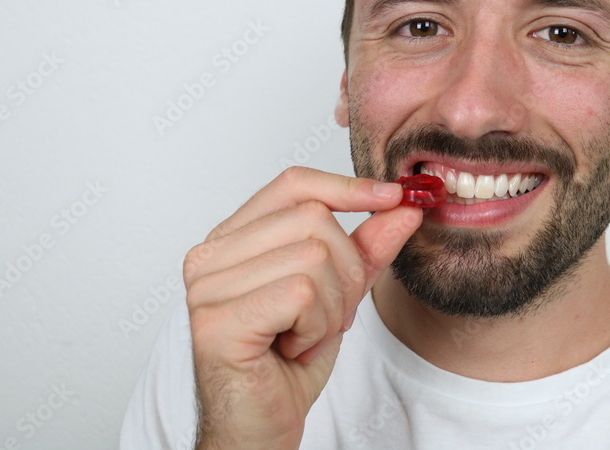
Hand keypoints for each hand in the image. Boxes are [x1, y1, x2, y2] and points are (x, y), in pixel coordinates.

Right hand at [182, 166, 422, 449]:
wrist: (260, 428)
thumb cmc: (286, 364)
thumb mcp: (338, 293)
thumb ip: (365, 248)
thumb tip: (403, 207)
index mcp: (231, 239)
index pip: (293, 184)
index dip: (347, 187)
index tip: (393, 197)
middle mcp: (209, 255)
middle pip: (313, 218)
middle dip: (346, 271)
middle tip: (327, 315)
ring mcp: (207, 287)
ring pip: (314, 256)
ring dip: (331, 308)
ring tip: (305, 336)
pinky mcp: (217, 320)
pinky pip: (302, 294)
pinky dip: (316, 327)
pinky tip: (293, 349)